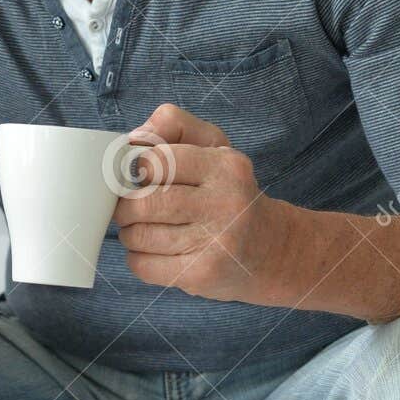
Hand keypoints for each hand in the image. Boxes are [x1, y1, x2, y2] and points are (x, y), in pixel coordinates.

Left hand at [113, 103, 292, 304]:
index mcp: (225, 166)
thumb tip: (133, 137)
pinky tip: (155, 252)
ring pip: (138, 236)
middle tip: (133, 208)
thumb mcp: (213, 145)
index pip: (155, 161)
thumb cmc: (229, 190)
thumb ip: (173, 125)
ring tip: (145, 230)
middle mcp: (225, 204)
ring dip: (130, 234)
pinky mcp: (203, 275)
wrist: (273, 249)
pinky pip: (143, 266)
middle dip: (126, 207)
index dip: (137, 170)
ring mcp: (216, 243)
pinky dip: (138, 259)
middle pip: (142, 203)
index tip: (140, 178)